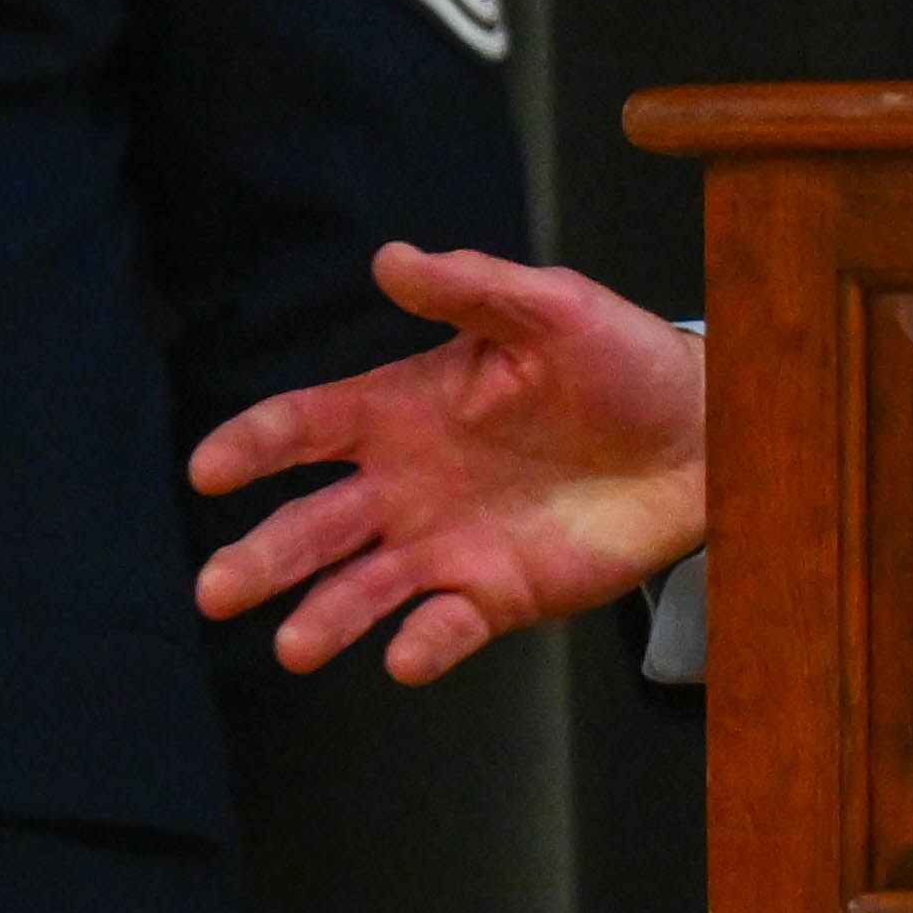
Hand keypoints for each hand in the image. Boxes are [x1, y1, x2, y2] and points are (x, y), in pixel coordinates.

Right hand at [188, 242, 711, 681]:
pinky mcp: (495, 595)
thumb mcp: (551, 308)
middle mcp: (405, 485)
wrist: (703, 434)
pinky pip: (444, 626)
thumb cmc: (620, 361)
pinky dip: (422, 645)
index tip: (208, 468)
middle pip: (312, 526)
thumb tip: (390, 258)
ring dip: (323, 617)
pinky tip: (406, 654)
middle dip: (262, 558)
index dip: (253, 446)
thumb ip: (470, 289)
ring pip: (361, 589)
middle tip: (216, 591)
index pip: (305, 427)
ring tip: (295, 644)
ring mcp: (444, 546)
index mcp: (402, 409)